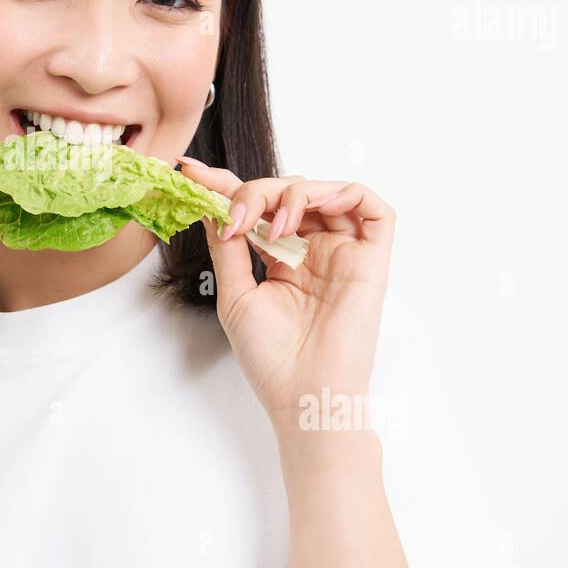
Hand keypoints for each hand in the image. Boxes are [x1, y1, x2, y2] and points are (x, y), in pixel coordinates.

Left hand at [176, 162, 395, 434]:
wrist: (304, 396)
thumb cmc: (271, 358)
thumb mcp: (235, 294)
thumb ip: (227, 246)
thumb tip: (210, 203)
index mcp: (282, 259)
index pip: (258, 209)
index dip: (227, 185)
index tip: (193, 172)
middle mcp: (314, 251)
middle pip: (289, 193)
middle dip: (257, 192)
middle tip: (238, 216)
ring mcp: (344, 253)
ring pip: (327, 192)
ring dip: (295, 193)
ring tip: (274, 225)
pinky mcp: (373, 260)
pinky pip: (374, 209)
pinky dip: (346, 193)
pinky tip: (317, 207)